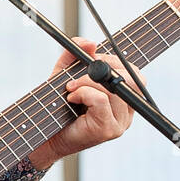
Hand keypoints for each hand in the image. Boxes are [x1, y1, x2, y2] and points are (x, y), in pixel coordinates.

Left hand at [33, 37, 138, 165]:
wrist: (45, 137)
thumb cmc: (58, 108)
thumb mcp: (65, 75)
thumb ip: (75, 55)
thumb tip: (89, 43)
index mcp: (124, 99)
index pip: (134, 73)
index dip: (113, 61)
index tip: (91, 60)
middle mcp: (127, 112)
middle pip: (132, 78)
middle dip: (104, 67)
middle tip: (81, 72)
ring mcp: (120, 123)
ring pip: (113, 88)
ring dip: (87, 82)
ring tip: (70, 88)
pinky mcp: (109, 129)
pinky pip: (102, 100)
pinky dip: (84, 93)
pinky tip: (72, 98)